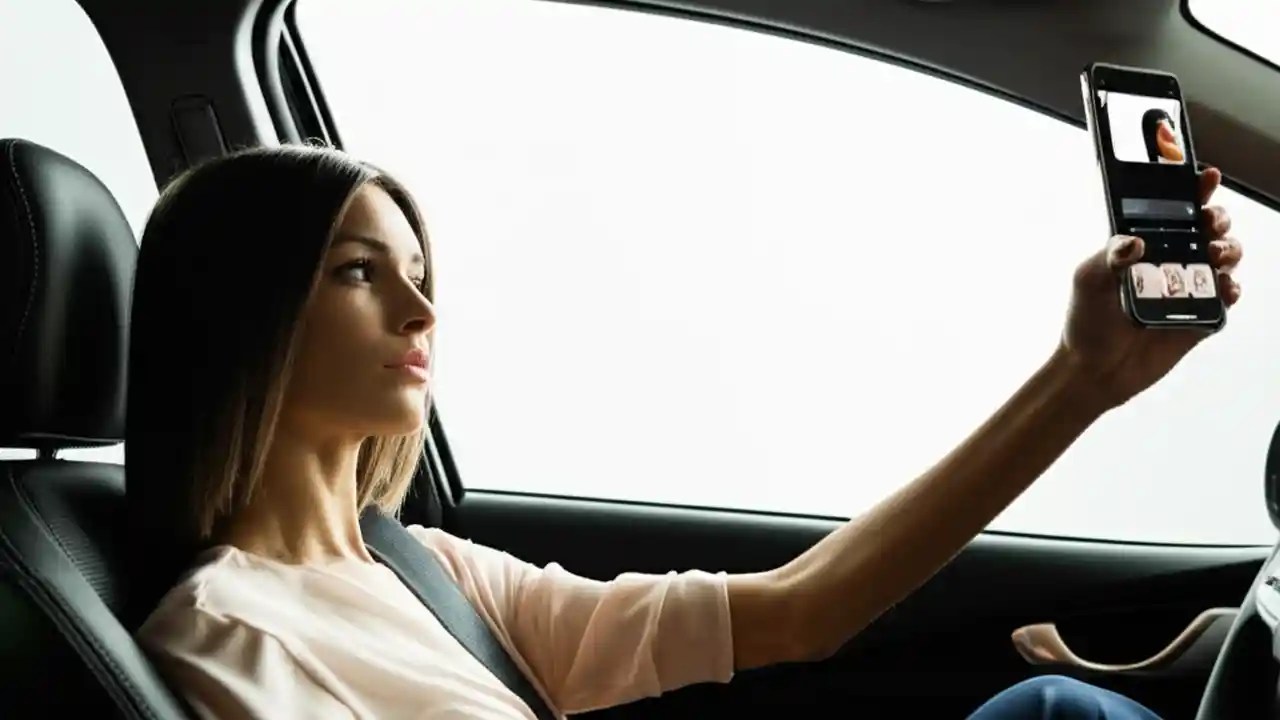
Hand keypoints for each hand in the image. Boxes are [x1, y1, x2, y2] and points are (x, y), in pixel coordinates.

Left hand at [1060, 167, 1242, 409]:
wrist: (1095, 371)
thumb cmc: (1087, 322)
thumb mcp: (1088, 281)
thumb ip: (1109, 256)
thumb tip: (1134, 242)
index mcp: (1144, 247)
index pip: (1174, 211)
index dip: (1193, 190)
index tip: (1206, 176)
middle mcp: (1170, 263)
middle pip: (1208, 230)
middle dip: (1217, 218)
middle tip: (1210, 223)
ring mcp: (1189, 290)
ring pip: (1224, 259)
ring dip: (1229, 249)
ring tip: (1215, 253)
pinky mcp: (1201, 318)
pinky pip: (1226, 299)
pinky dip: (1232, 289)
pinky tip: (1224, 287)